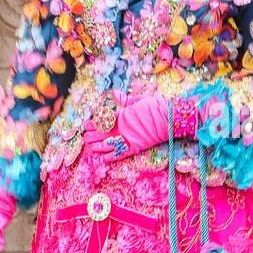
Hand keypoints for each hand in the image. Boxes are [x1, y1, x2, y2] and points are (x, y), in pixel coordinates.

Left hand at [82, 96, 198, 160]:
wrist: (168, 118)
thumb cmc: (155, 107)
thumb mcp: (138, 100)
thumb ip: (125, 99)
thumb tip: (115, 94)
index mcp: (123, 115)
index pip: (105, 120)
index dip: (95, 123)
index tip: (87, 125)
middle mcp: (123, 127)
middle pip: (104, 133)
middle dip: (93, 135)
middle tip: (85, 137)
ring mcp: (129, 138)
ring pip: (109, 144)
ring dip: (99, 146)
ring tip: (90, 148)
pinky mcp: (135, 147)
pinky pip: (121, 153)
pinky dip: (112, 157)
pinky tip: (103, 159)